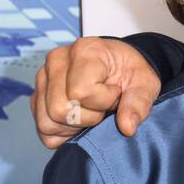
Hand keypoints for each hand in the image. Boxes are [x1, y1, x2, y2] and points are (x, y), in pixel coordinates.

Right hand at [30, 37, 161, 147]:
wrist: (119, 66)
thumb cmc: (130, 71)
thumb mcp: (146, 83)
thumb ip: (139, 103)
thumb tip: (127, 128)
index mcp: (84, 51)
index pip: (79, 91)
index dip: (103, 101)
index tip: (116, 91)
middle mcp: (56, 61)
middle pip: (59, 109)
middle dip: (88, 117)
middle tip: (104, 105)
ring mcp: (42, 78)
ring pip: (47, 122)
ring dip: (74, 126)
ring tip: (91, 110)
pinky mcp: (37, 96)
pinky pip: (43, 129)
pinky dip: (62, 132)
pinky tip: (79, 119)